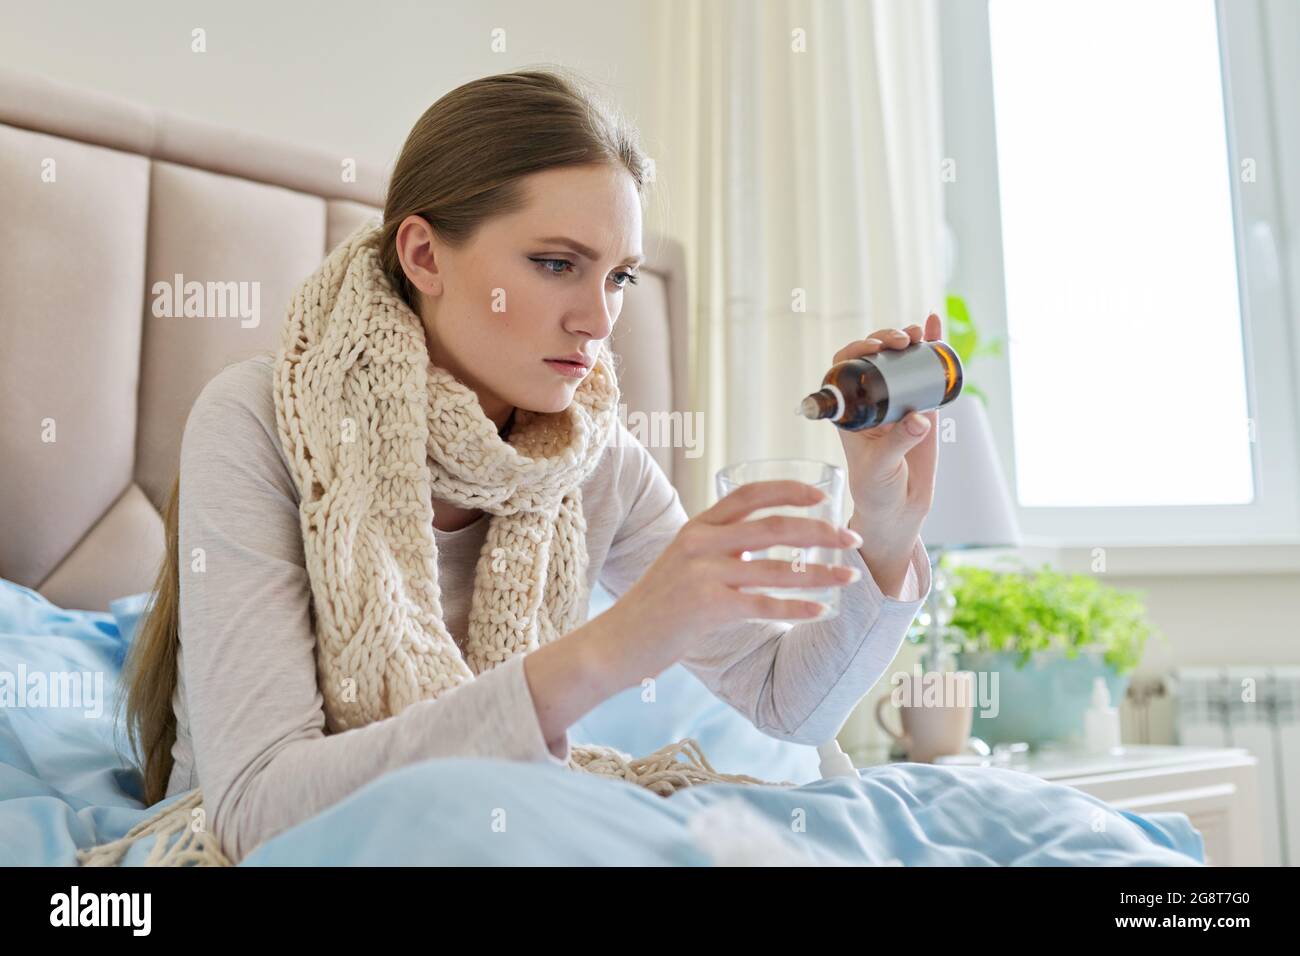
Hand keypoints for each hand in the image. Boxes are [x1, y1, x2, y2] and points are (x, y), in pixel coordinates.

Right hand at [605, 480, 861, 680]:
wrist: (616, 641)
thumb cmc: (656, 605)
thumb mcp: (682, 561)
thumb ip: (717, 546)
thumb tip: (765, 541)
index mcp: (697, 526)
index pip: (749, 494)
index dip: (788, 490)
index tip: (820, 494)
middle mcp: (700, 543)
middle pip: (773, 527)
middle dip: (820, 531)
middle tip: (852, 539)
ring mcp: (702, 575)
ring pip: (776, 568)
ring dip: (820, 572)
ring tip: (850, 576)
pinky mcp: (706, 608)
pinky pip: (763, 604)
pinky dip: (797, 606)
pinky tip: (821, 610)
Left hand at [832, 314, 941, 586]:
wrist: (899, 509)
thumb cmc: (875, 489)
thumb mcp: (880, 467)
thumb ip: (899, 443)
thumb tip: (920, 417)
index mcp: (849, 410)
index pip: (845, 369)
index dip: (856, 350)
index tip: (874, 348)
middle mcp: (871, 400)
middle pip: (875, 356)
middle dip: (886, 339)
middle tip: (902, 341)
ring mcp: (897, 400)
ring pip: (900, 360)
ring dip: (910, 339)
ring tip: (921, 332)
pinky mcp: (923, 406)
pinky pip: (926, 373)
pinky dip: (931, 348)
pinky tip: (936, 328)